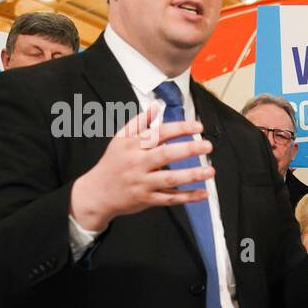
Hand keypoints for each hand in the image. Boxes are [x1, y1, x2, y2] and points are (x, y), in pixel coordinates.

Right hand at [70, 104, 213, 230]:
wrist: (97, 193)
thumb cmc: (113, 163)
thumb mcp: (120, 140)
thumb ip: (139, 124)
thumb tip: (156, 108)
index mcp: (132, 145)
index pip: (158, 133)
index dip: (179, 129)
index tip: (198, 127)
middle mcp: (137, 163)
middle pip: (165, 155)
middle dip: (188, 150)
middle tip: (207, 146)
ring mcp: (142, 182)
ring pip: (170, 178)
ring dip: (191, 175)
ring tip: (210, 171)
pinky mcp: (147, 199)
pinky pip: (170, 198)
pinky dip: (188, 197)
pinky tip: (204, 193)